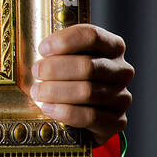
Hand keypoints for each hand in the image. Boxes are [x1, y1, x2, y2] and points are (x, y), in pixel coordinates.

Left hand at [30, 23, 133, 146]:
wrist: (84, 115)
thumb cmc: (70, 78)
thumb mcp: (67, 58)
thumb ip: (57, 51)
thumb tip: (34, 50)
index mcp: (112, 47)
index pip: (92, 35)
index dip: (65, 41)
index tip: (42, 49)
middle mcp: (122, 70)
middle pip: (88, 66)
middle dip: (55, 69)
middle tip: (36, 72)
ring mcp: (122, 97)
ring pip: (87, 92)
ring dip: (56, 91)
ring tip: (37, 92)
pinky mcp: (117, 121)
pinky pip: (90, 116)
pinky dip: (65, 112)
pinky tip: (48, 108)